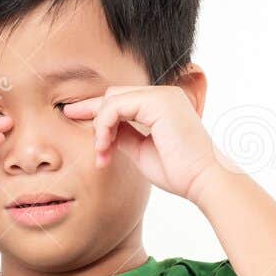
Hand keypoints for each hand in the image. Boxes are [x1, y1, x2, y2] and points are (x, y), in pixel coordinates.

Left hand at [62, 85, 222, 201]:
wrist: (203, 181)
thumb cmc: (179, 172)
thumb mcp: (142, 151)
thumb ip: (124, 136)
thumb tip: (104, 131)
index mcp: (162, 106)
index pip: (122, 100)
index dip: (96, 109)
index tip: (72, 116)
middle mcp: (163, 95)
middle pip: (114, 95)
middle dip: (91, 112)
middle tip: (74, 125)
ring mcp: (162, 95)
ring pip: (112, 99)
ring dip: (100, 126)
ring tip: (101, 152)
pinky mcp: (158, 102)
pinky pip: (116, 106)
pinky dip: (105, 125)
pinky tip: (104, 145)